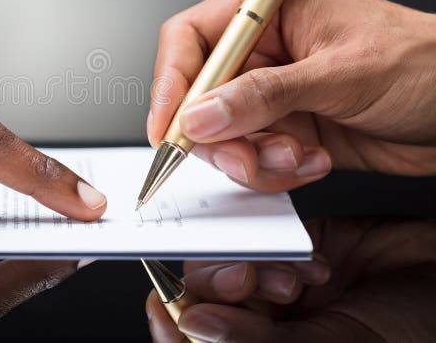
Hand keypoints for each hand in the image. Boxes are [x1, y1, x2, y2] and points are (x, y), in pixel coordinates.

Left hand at [146, 217, 435, 341]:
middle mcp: (265, 330)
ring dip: (255, 266)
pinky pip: (262, 241)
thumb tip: (193, 326)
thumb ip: (259, 341)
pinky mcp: (293, 257)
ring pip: (228, 268)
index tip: (164, 303)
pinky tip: (315, 265)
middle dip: (220, 288)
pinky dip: (281, 248)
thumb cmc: (416, 332)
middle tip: (247, 277)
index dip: (171, 329)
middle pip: (204, 303)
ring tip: (294, 278)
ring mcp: (278, 296)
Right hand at [148, 0, 435, 191]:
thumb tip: (201, 115)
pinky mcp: (288, 128)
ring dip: (254, 157)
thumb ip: (265, 95)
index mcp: (270, 9)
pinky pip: (254, 158)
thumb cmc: (428, 64)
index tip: (170, 126)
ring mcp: (274, 92)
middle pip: (199, 95)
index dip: (172, 81)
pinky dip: (277, 170)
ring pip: (224, 135)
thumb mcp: (342, 74)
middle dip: (218, 135)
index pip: (192, 37)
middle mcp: (265, 50)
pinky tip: (316, 159)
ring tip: (298, 155)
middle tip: (244, 158)